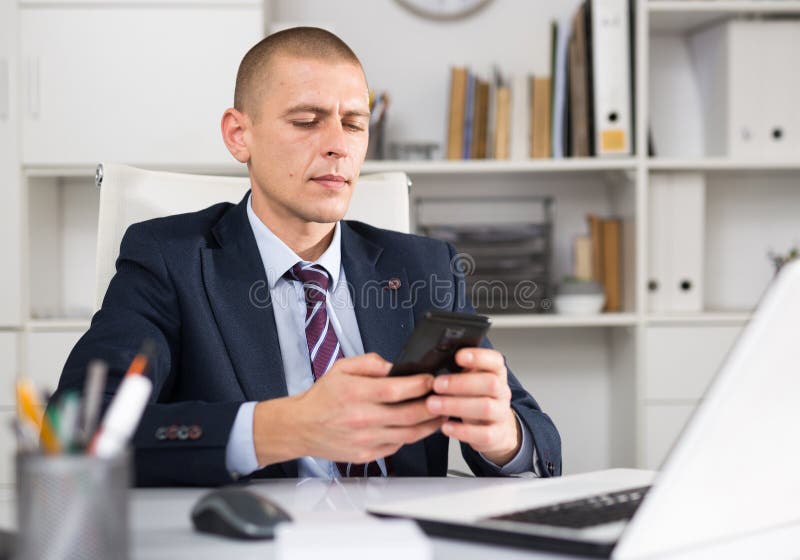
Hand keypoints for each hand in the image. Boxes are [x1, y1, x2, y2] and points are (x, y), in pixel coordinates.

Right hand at [252, 353, 444, 466]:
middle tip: (445, 397)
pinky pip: (397, 446)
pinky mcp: (367, 455)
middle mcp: (363, 418)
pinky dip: (411, 436)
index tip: (432, 379)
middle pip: (409, 414)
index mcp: (357, 393)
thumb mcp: (342, 368)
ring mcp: (366, 439)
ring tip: (440, 413)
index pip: (397, 389)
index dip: (420, 384)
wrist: (301, 427)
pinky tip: (419, 427)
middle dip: (433, 405)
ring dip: (429, 424)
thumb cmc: (322, 398)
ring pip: (409, 434)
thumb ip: (370, 363)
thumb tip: (394, 366)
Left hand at [426, 348, 520, 465]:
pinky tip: (445, 426)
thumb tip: (432, 360)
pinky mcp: (496, 435)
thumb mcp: (472, 380)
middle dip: (461, 383)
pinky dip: (462, 431)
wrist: (497, 428)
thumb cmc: (477, 398)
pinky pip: (483, 434)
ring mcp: (501, 414)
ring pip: (486, 408)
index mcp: (496, 374)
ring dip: (456, 406)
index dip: (478, 357)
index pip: (495, 360)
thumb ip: (459, 370)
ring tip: (433, 404)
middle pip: (490, 383)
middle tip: (436, 384)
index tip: (458, 356)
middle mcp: (502, 392)